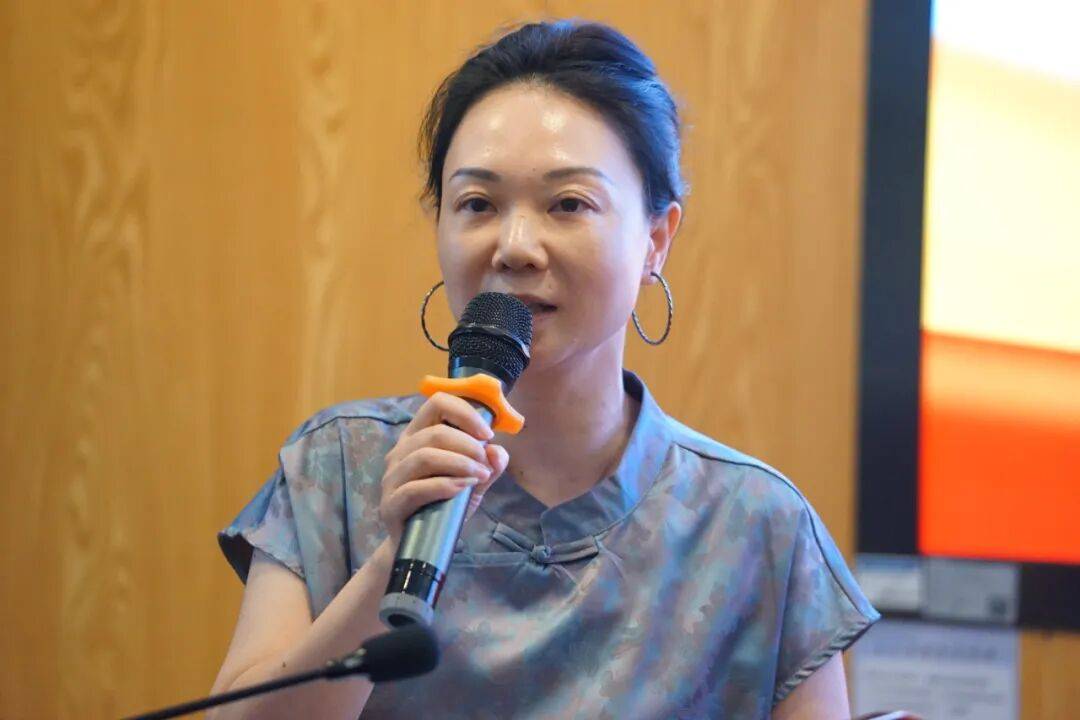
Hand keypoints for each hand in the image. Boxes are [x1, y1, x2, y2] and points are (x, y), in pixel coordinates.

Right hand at [379, 392, 508, 545]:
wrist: (418, 547)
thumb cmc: (443, 507)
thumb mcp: (473, 482)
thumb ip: (488, 465)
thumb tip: (497, 452)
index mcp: (418, 436)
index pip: (437, 403)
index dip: (465, 413)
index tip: (488, 434)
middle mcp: (400, 452)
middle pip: (434, 432)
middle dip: (468, 445)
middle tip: (486, 463)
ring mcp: (392, 478)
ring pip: (424, 457)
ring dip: (459, 463)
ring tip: (480, 476)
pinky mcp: (390, 504)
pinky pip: (416, 489)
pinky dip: (444, 485)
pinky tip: (463, 488)